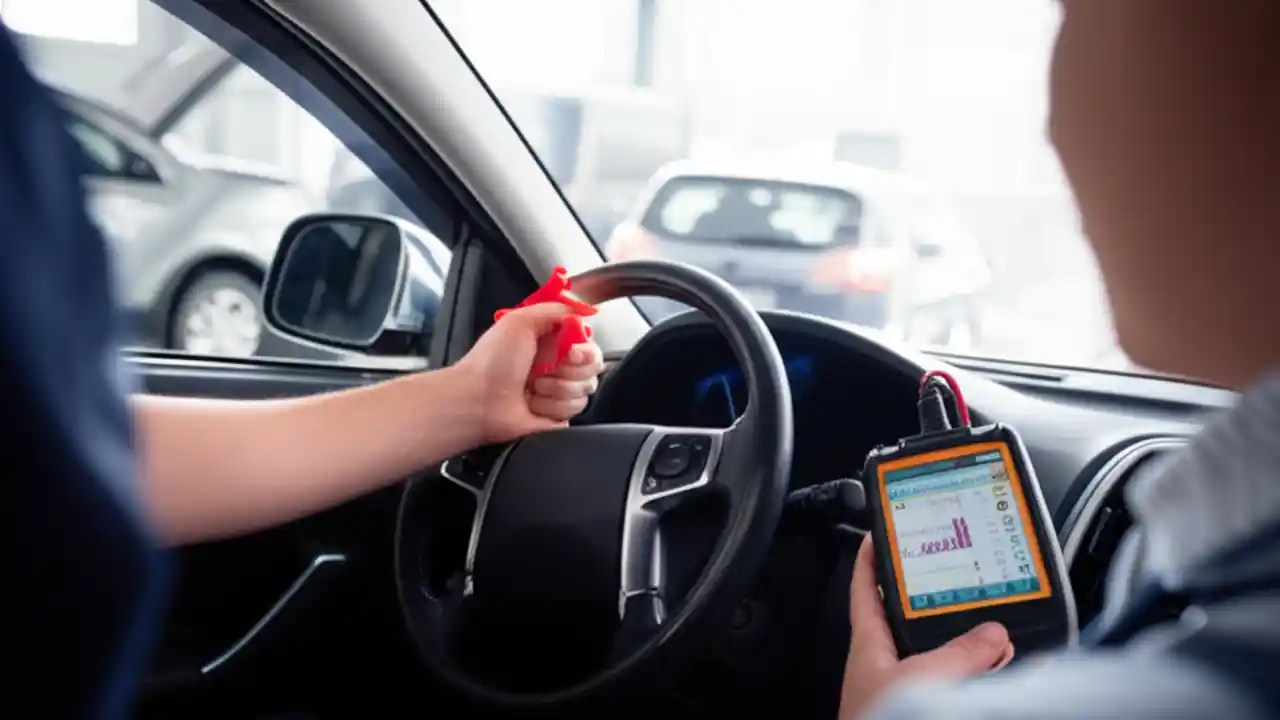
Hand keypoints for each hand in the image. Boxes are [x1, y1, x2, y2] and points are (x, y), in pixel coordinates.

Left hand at [456, 302, 604, 443]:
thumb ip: (554, 309)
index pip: (589, 342)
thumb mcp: (520, 321)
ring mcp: (559, 390)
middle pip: (593, 367)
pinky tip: (533, 404)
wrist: (479, 401)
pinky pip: (575, 410)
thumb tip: (581, 310)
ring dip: (557, 390)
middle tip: (545, 370)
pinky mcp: (557, 414)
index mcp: (551, 340)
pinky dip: (552, 407)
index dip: (584, 350)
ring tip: (533, 388)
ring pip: (585, 390)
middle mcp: (558, 364)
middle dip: (571, 371)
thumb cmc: (493, 361)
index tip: (569, 352)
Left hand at [839, 539, 1014, 718]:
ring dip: (968, 647)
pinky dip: (979, 680)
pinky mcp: (925, 712)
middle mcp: (884, 668)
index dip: (871, 560)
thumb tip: (994, 634)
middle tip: (969, 579)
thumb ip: (961, 653)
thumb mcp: (923, 679)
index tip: (883, 534)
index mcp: (869, 647)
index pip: (864, 590)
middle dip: (940, 604)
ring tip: (1002, 630)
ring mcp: (905, 694)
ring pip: (940, 659)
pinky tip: (1004, 676)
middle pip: (911, 623)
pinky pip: (956, 689)